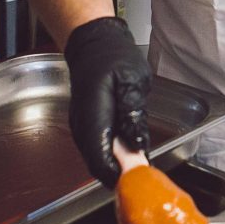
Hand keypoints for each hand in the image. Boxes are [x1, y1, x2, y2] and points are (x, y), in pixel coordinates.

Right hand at [64, 17, 151, 185]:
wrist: (92, 42)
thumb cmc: (112, 56)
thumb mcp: (132, 79)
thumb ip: (133, 112)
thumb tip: (137, 143)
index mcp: (93, 115)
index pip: (100, 157)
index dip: (118, 174)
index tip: (139, 180)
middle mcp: (82, 125)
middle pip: (96, 164)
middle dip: (119, 175)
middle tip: (144, 178)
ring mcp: (80, 126)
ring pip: (95, 158)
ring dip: (115, 167)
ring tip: (139, 168)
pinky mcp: (84, 125)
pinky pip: (95, 148)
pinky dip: (110, 156)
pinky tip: (128, 154)